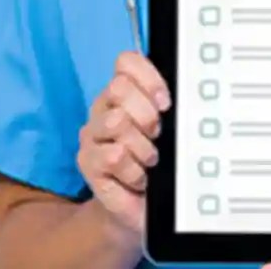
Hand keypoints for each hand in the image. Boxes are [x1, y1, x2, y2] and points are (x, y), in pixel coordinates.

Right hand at [75, 51, 170, 235]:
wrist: (143, 208)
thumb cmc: (161, 164)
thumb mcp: (171, 130)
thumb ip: (169, 106)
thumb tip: (184, 90)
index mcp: (124, 93)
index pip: (126, 62)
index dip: (149, 78)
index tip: (166, 103)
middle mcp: (103, 107)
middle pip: (119, 87)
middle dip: (147, 114)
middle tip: (158, 136)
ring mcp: (91, 134)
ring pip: (116, 121)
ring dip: (143, 146)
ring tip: (150, 160)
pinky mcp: (86, 161)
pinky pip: (114, 155)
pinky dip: (135, 170)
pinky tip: (140, 178)